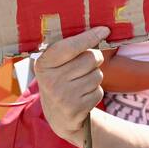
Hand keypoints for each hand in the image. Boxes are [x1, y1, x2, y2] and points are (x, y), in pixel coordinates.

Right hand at [33, 27, 110, 146]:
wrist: (59, 117)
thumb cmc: (62, 81)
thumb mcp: (56, 65)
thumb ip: (71, 48)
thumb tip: (102, 31)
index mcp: (44, 64)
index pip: (71, 46)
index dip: (89, 37)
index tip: (104, 30)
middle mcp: (51, 80)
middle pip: (90, 58)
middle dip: (94, 59)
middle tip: (85, 66)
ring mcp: (63, 96)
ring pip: (97, 75)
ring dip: (94, 77)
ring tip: (81, 84)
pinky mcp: (76, 109)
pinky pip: (99, 91)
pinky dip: (95, 92)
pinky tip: (83, 96)